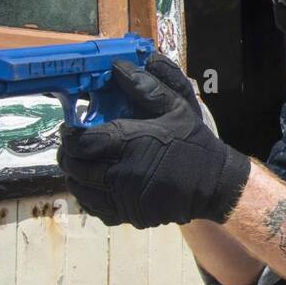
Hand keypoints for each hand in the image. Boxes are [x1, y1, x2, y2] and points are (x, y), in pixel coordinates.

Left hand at [57, 59, 250, 228]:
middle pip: (74, 166)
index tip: (74, 128)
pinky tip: (99, 185)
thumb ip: (147, 87)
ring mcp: (123, 199)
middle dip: (70, 154)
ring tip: (86, 164)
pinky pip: (95, 209)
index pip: (78, 142)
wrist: (215, 185)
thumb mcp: (177, 107)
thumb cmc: (194, 144)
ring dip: (77, 175)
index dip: (70, 135)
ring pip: (80, 189)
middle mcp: (120, 173)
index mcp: (129, 143)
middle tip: (78, 145)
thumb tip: (120, 67)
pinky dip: (90, 196)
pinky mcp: (128, 216)